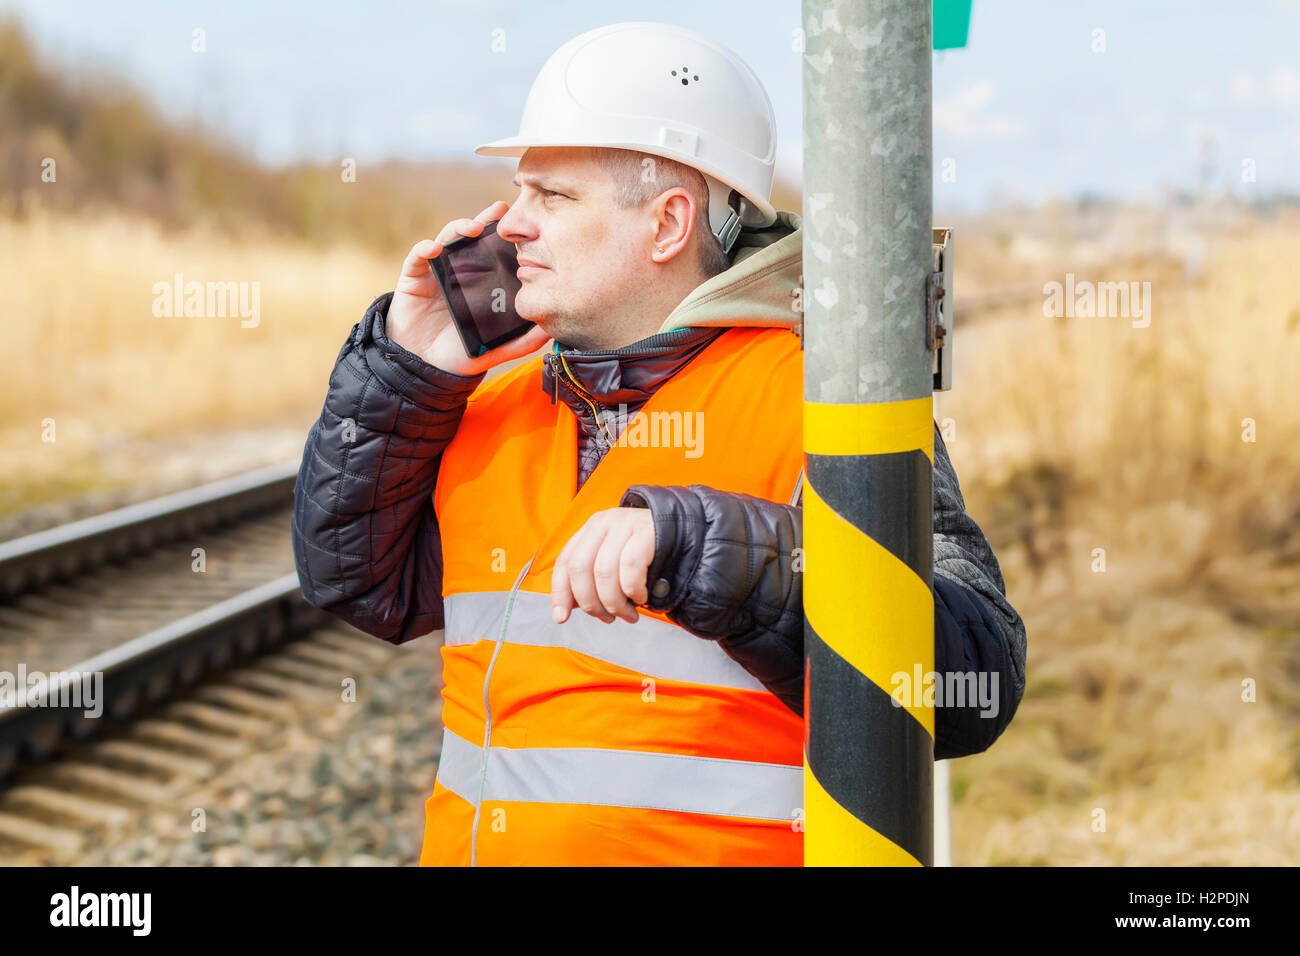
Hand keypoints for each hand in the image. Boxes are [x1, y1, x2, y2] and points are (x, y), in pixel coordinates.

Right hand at [386, 200, 551, 375]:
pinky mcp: (414, 276)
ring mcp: (437, 271)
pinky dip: (426, 248)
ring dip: (459, 228)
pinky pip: (418, 256)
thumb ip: (521, 342)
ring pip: (448, 239)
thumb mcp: (494, 350)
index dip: (506, 236)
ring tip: (473, 228)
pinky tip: (435, 248)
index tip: (524, 224)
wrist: (423, 366)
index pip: (494, 252)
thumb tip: (548, 332)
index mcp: (480, 282)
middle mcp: (460, 270)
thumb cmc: (459, 354)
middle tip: (499, 210)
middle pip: (473, 238)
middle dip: (485, 220)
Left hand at [551, 508, 655, 624]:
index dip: (560, 592)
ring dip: (614, 603)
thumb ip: (590, 582)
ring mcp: (624, 524)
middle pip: (580, 567)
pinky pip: (630, 567)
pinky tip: (641, 598)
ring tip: (628, 615)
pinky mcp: (646, 531)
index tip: (561, 617)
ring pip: (604, 571)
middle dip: (590, 602)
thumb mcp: (613, 565)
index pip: (565, 562)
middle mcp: (603, 523)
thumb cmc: (646, 557)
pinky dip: (633, 590)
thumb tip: (566, 609)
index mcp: (590, 530)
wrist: (686, 536)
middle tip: (607, 618)